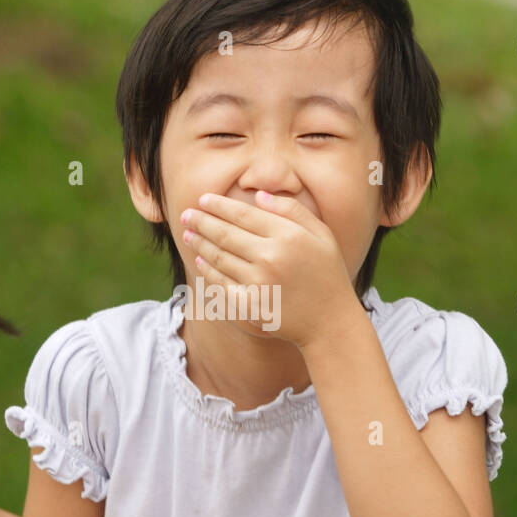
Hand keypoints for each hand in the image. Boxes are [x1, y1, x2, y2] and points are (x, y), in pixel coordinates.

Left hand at [179, 191, 361, 347]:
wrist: (330, 321)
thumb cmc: (327, 274)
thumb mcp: (322, 234)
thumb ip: (291, 210)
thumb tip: (257, 196)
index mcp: (287, 235)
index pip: (242, 213)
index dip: (218, 205)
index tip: (203, 199)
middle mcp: (270, 256)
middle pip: (225, 233)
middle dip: (201, 221)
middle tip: (186, 214)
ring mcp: (258, 282)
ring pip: (219, 257)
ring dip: (199, 244)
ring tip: (188, 234)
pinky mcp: (250, 305)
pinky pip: (221, 284)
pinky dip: (207, 271)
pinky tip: (199, 261)